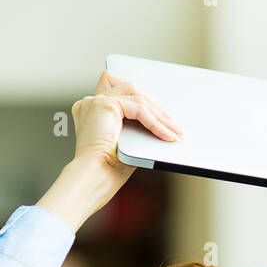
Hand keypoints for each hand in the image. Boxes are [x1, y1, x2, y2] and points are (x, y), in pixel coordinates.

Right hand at [38, 71, 183, 231]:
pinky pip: (138, 108)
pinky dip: (155, 122)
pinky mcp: (104, 104)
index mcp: (91, 110)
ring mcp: (95, 101)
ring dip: (159, 114)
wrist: (93, 178)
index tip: (161, 113)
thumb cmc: (107, 170)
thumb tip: (162, 122)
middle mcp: (90, 102)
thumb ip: (136, 128)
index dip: (141, 98)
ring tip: (176, 131)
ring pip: (137, 97)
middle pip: (130, 89)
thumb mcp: (126, 143)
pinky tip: (167, 135)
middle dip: (155, 106)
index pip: (119, 91)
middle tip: (174, 124)